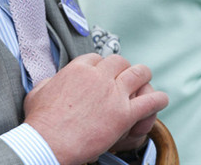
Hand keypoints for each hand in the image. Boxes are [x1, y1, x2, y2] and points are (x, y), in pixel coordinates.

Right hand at [22, 53, 168, 164]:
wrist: (49, 142)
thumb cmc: (40, 121)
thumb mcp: (38, 92)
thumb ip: (48, 82)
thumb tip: (52, 81)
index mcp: (78, 69)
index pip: (97, 58)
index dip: (101, 66)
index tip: (102, 73)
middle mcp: (98, 76)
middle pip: (120, 61)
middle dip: (123, 68)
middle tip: (124, 77)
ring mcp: (113, 94)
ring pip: (139, 73)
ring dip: (144, 76)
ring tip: (146, 81)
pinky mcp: (124, 114)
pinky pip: (150, 101)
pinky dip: (159, 99)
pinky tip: (162, 100)